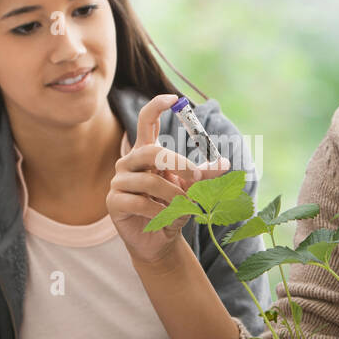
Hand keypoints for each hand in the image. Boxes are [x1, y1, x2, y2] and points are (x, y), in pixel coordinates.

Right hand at [107, 94, 229, 265]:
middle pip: (151, 152)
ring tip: (185, 206)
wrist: (159, 240)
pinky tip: (166, 218)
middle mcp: (128, 162)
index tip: (175, 99)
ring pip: (149, 181)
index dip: (157, 107)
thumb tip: (225, 164)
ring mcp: (118, 182)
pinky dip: (160, 211)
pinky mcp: (114, 203)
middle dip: (178, 163)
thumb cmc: (173, 209)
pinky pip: (140, 202)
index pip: (145, 121)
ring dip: (174, 195)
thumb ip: (204, 176)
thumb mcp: (192, 189)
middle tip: (198, 177)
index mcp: (145, 152)